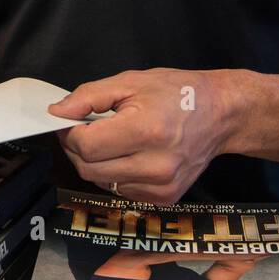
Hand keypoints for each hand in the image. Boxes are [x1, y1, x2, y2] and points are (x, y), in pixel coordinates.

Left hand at [48, 67, 234, 201]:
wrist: (220, 115)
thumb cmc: (178, 93)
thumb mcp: (131, 81)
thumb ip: (89, 96)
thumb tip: (57, 112)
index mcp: (147, 131)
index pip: (86, 145)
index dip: (69, 132)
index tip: (70, 121)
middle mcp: (156, 165)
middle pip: (88, 168)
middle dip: (77, 148)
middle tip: (85, 128)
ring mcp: (161, 186)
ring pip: (101, 182)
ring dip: (96, 161)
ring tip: (113, 139)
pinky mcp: (164, 198)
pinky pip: (120, 190)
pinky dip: (114, 173)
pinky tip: (129, 154)